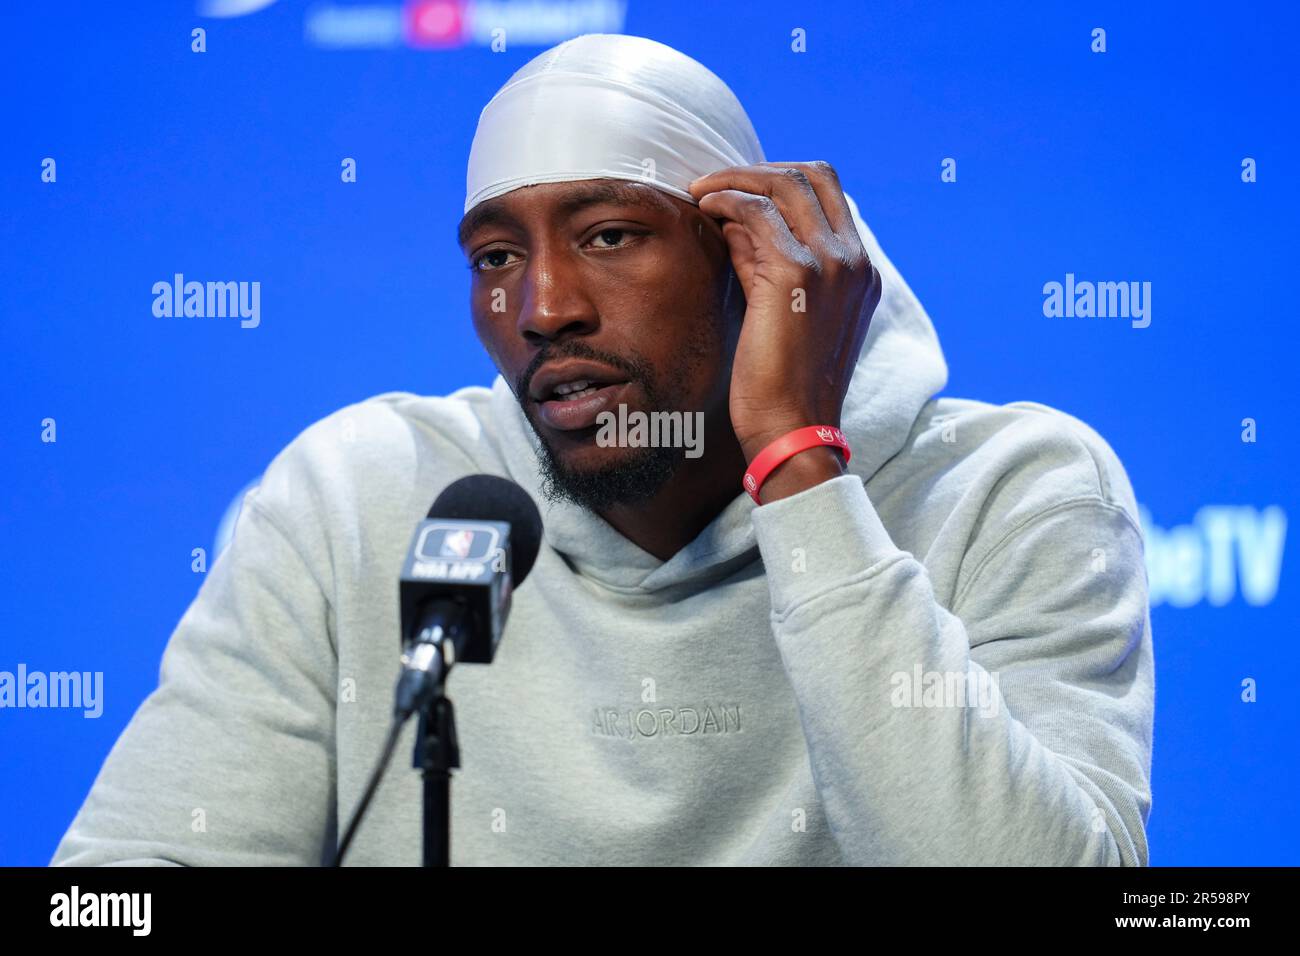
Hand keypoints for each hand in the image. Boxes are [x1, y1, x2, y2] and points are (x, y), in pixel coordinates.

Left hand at [687, 162, 881, 470]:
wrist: (792, 428)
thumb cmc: (780, 382)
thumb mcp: (781, 310)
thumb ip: (767, 261)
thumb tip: (736, 219)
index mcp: (861, 271)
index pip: (829, 194)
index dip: (780, 181)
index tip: (739, 193)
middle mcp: (855, 260)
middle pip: (812, 176)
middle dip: (756, 172)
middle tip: (713, 185)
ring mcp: (831, 263)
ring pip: (784, 185)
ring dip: (736, 180)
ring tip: (700, 194)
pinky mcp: (797, 273)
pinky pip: (758, 211)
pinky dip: (727, 201)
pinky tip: (704, 211)